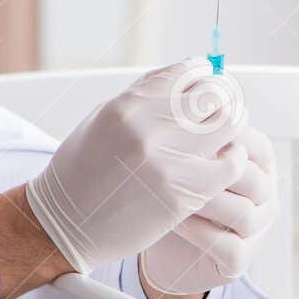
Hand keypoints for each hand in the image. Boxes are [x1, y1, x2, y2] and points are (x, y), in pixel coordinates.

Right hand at [24, 57, 249, 273]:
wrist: (64, 225)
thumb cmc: (82, 171)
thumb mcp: (104, 119)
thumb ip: (145, 97)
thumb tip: (187, 76)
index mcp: (128, 105)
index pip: (187, 73)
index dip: (204, 75)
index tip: (209, 82)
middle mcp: (148, 128)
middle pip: (214, 94)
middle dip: (223, 98)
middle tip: (224, 108)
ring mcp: (167, 162)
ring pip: (229, 124)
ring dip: (233, 124)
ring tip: (228, 133)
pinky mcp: (181, 195)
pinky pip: (230, 165)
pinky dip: (235, 159)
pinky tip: (226, 161)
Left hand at [140, 126, 277, 294]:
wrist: (163, 239)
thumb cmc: (173, 187)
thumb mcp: (182, 152)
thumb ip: (190, 127)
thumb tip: (185, 90)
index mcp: (257, 160)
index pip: (254, 145)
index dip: (221, 142)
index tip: (185, 140)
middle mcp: (265, 193)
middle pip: (254, 180)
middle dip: (212, 174)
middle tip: (175, 169)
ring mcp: (258, 228)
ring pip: (245, 214)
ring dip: (205, 204)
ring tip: (171, 196)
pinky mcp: (241, 259)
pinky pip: (231, 246)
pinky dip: (201, 234)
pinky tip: (176, 222)